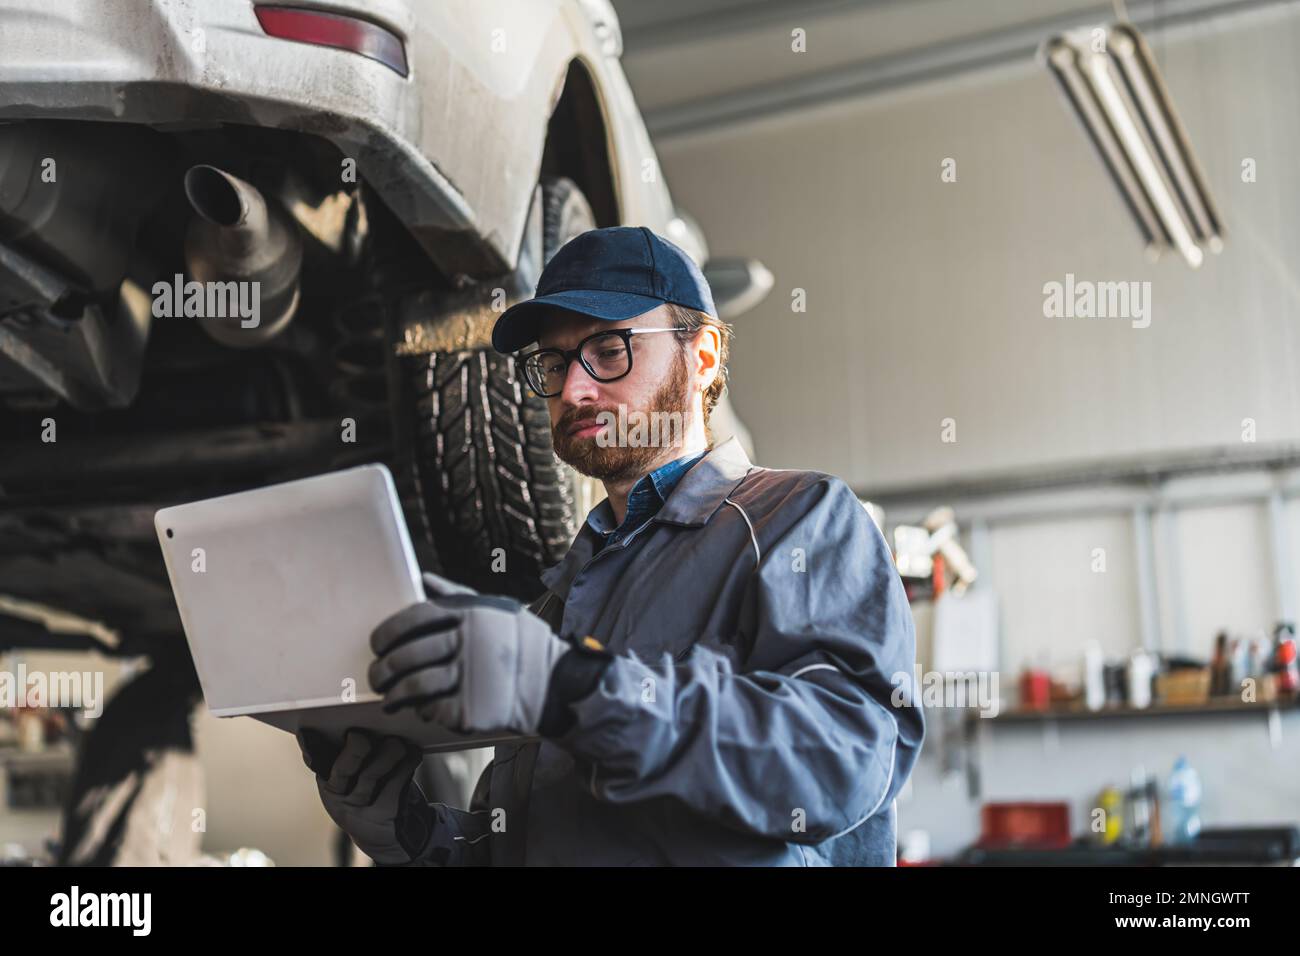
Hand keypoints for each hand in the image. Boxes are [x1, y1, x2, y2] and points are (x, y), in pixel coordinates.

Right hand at [297, 727, 432, 864]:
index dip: (311, 744)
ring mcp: (356, 810)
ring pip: (370, 776)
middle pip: (343, 769)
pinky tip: (413, 754)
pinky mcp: (379, 818)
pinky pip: (393, 786)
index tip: (316, 729)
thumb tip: (370, 723)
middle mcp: (336, 797)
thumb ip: (356, 754)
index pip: (314, 759)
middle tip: (364, 735)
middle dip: (355, 750)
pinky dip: (406, 765)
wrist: (386, 835)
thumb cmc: (373, 794)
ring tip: (398, 742)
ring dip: (387, 754)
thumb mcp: (357, 777)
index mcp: (327, 781)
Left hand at [368, 572, 568, 734]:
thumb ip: (458, 595)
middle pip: (407, 656)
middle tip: (376, 675)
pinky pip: (432, 711)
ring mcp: (471, 680)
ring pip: (414, 687)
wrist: (555, 686)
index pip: (415, 618)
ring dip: (394, 694)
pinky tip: (419, 708)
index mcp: (472, 616)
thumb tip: (424, 579)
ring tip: (388, 697)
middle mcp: (470, 645)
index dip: (388, 631)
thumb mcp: (498, 609)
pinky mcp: (471, 712)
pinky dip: (421, 711)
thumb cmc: (524, 644)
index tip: (376, 643)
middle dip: (383, 668)